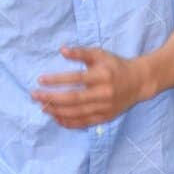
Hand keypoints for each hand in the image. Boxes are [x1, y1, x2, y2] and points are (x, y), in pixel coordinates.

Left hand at [31, 45, 148, 128]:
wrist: (139, 82)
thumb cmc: (115, 66)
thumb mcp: (100, 54)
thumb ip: (81, 52)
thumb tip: (62, 50)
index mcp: (101, 76)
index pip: (75, 79)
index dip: (57, 80)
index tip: (40, 80)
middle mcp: (103, 93)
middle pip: (73, 99)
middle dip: (51, 98)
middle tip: (35, 96)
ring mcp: (105, 108)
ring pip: (77, 113)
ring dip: (57, 111)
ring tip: (42, 107)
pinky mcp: (105, 117)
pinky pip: (84, 122)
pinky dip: (69, 122)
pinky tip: (56, 118)